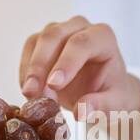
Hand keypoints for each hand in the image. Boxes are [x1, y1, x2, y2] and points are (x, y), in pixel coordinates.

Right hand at [18, 16, 139, 118]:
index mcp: (103, 37)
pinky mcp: (43, 40)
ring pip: (37, 41)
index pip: (82, 43)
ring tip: (31, 97)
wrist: (102, 88)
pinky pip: (29, 50)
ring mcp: (60, 30)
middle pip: (54, 36)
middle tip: (32, 93)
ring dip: (30, 70)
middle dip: (40, 66)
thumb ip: (100, 106)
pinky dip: (25, 72)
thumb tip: (81, 111)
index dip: (66, 63)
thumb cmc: (110, 91)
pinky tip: (29, 92)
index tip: (54, 86)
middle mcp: (81, 27)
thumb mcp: (114, 104)